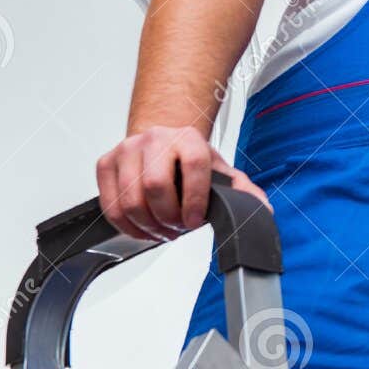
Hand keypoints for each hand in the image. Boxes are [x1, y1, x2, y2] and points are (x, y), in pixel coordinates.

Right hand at [95, 125, 269, 240]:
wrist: (161, 143)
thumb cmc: (190, 161)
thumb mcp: (219, 171)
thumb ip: (242, 190)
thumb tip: (263, 211)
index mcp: (188, 138)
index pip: (193, 166)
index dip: (195, 200)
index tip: (196, 221)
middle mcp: (155, 138)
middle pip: (155, 186)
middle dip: (168, 217)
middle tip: (178, 228)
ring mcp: (127, 149)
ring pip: (130, 199)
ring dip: (147, 226)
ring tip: (162, 230)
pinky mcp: (106, 163)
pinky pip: (110, 205)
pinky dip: (126, 226)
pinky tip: (142, 228)